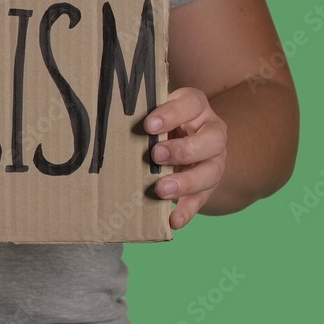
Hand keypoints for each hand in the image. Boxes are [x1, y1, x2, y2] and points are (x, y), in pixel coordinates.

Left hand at [145, 87, 227, 228]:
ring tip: (160, 190)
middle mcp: (212, 132)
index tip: (148, 125)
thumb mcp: (155, 114)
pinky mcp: (208, 186)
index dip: (172, 114)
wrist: (185, 143)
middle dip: (183, 150)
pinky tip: (172, 220)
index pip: (192, 104)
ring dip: (186, 182)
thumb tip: (109, 124)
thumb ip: (144, 118)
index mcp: (196, 108)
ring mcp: (214, 161)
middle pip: (213, 140)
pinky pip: (202, 199)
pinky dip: (187, 211)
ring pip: (211, 172)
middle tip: (155, 155)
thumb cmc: (160, 123)